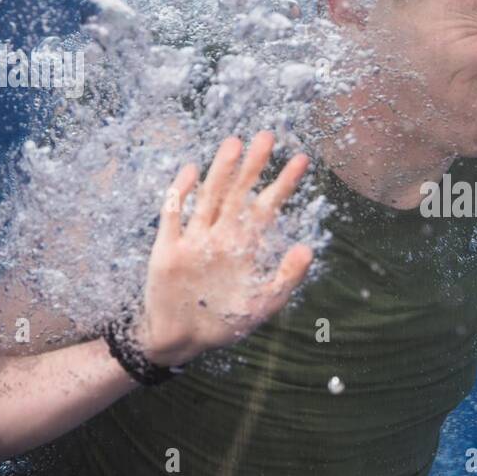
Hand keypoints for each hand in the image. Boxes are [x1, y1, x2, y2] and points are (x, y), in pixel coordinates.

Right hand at [133, 131, 313, 365]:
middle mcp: (220, 236)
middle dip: (253, 166)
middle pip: (238, 193)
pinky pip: (173, 215)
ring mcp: (194, 239)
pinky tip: (191, 171)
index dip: (282, 183)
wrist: (181, 340)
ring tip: (234, 143)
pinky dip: (181, 193)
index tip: (300, 159)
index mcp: (245, 246)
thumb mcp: (263, 305)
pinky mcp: (167, 249)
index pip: (267, 207)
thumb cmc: (224, 323)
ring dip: (220, 171)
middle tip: (268, 135)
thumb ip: (286, 278)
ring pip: (208, 197)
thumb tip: (308, 250)